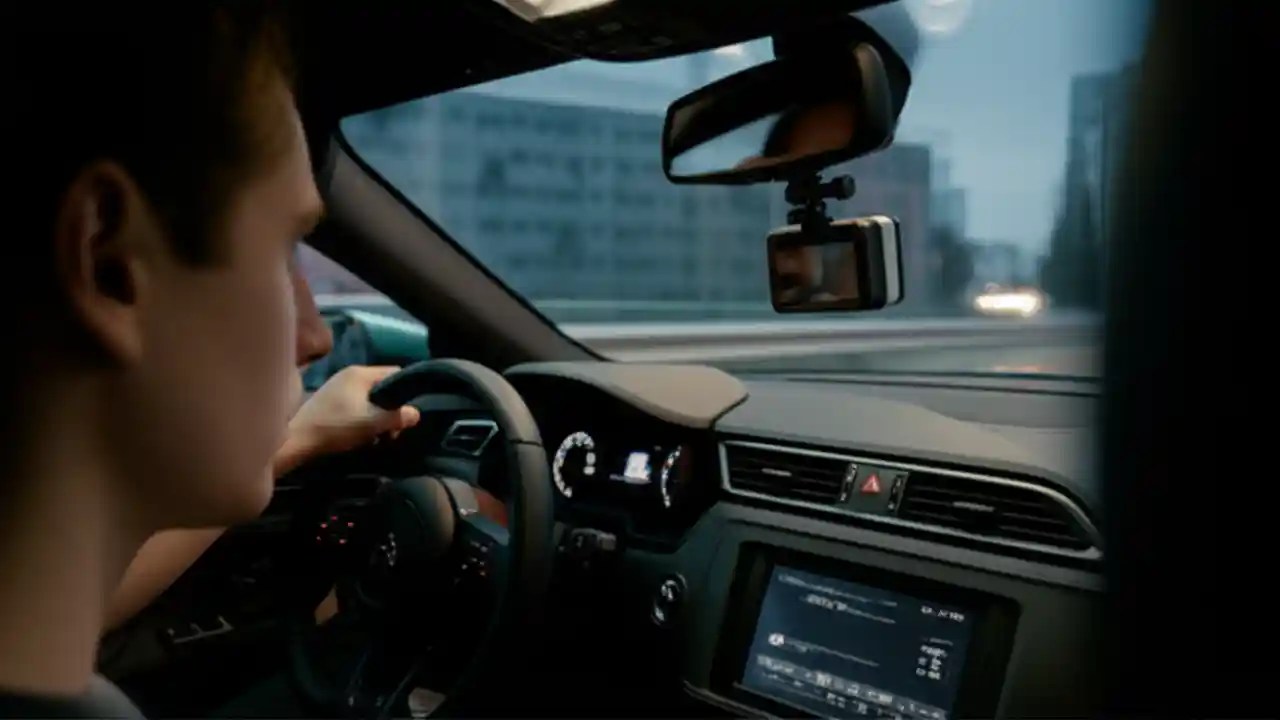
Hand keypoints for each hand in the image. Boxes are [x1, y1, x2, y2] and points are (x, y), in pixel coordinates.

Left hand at [277, 365, 420, 473]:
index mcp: (360, 373)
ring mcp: (337, 386)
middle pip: (383, 387)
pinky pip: (356, 404)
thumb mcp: (372, 423)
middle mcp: (349, 374)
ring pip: (370, 398)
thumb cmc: (336, 426)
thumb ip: (398, 416)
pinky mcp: (329, 400)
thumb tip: (416, 413)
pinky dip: (363, 417)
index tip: (407, 413)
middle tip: (391, 432)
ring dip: (377, 416)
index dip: (406, 392)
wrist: (296, 439)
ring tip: (376, 436)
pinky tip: (360, 434)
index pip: (395, 372)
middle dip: (391, 409)